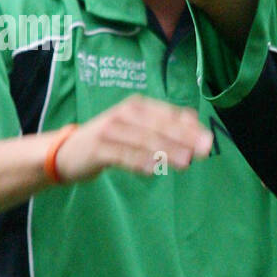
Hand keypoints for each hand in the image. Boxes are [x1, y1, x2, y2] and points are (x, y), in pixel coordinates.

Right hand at [52, 95, 212, 183]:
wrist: (68, 152)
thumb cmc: (110, 140)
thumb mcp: (136, 128)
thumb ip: (163, 125)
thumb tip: (194, 120)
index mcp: (137, 107)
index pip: (168, 115)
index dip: (189, 127)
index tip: (209, 140)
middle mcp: (124, 114)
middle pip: (158, 126)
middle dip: (183, 138)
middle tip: (203, 150)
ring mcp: (110, 130)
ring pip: (143, 140)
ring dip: (166, 151)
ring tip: (185, 162)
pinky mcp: (98, 148)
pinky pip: (122, 155)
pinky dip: (139, 162)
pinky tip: (154, 170)